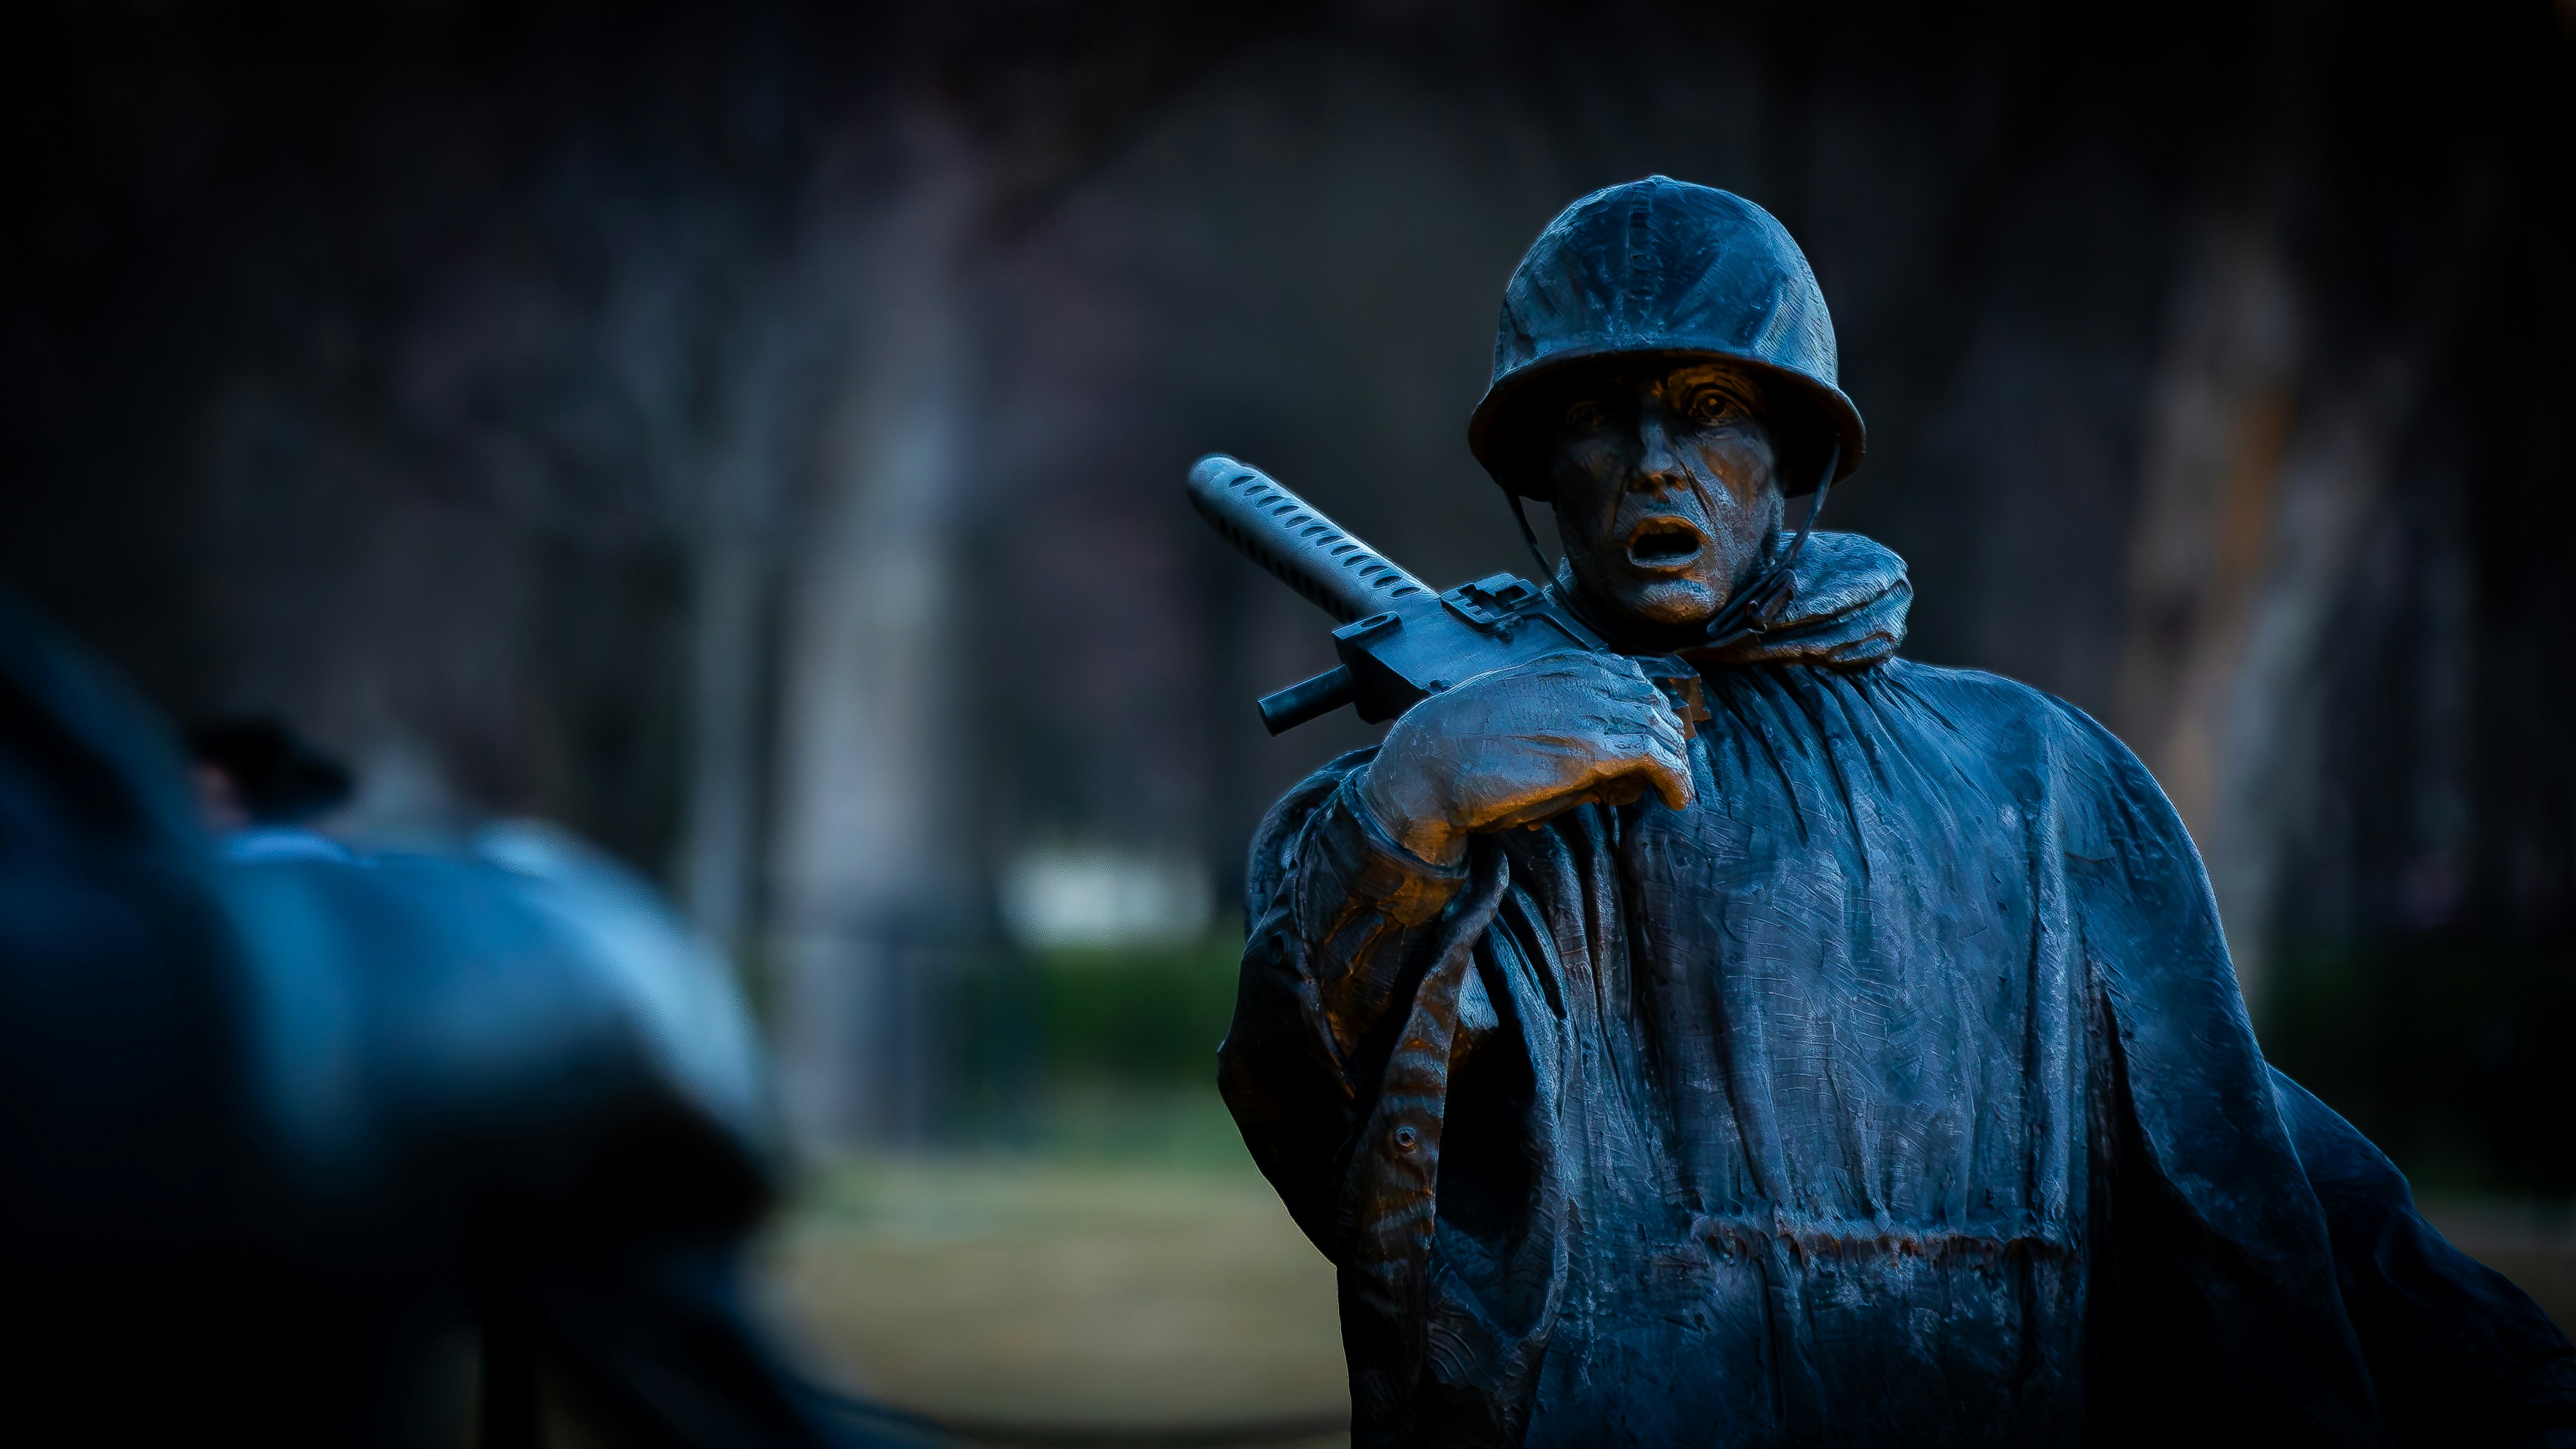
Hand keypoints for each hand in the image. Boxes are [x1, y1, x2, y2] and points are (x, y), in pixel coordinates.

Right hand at [1355, 652, 1694, 866]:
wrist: (1431, 760)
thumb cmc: (1461, 744)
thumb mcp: (1514, 714)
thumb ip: (1555, 719)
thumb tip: (1587, 754)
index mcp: (1562, 665)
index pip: (1629, 677)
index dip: (1648, 709)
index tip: (1653, 736)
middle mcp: (1582, 681)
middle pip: (1651, 701)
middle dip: (1668, 734)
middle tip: (1671, 768)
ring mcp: (1589, 713)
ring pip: (1659, 726)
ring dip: (1675, 758)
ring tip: (1676, 786)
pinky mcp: (1592, 753)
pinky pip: (1656, 757)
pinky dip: (1676, 777)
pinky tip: (1677, 798)